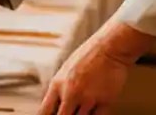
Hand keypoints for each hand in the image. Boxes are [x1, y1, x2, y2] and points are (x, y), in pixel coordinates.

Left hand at [38, 22, 155, 114]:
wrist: (110, 47)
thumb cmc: (88, 55)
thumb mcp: (66, 70)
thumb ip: (60, 89)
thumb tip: (55, 105)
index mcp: (58, 84)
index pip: (45, 111)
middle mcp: (71, 93)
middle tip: (71, 112)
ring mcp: (88, 98)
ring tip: (83, 108)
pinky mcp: (105, 101)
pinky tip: (94, 111)